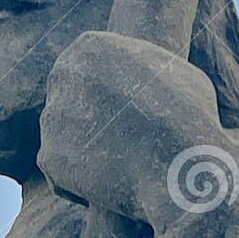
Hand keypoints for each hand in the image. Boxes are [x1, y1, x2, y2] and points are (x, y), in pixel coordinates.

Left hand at [37, 30, 226, 227]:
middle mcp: (62, 75)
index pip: (86, 72)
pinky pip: (60, 175)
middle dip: (89, 126)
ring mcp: (52, 116)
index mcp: (90, 47)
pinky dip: (79, 187)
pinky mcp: (49, 157)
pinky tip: (110, 189)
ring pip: (64, 140)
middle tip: (119, 147)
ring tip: (122, 170)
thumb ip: (142, 71)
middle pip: (70, 104)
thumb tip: (144, 76)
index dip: (106, 99)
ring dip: (85, 157)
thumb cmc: (189, 116)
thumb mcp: (173, 72)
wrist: (180, 163)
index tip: (125, 118)